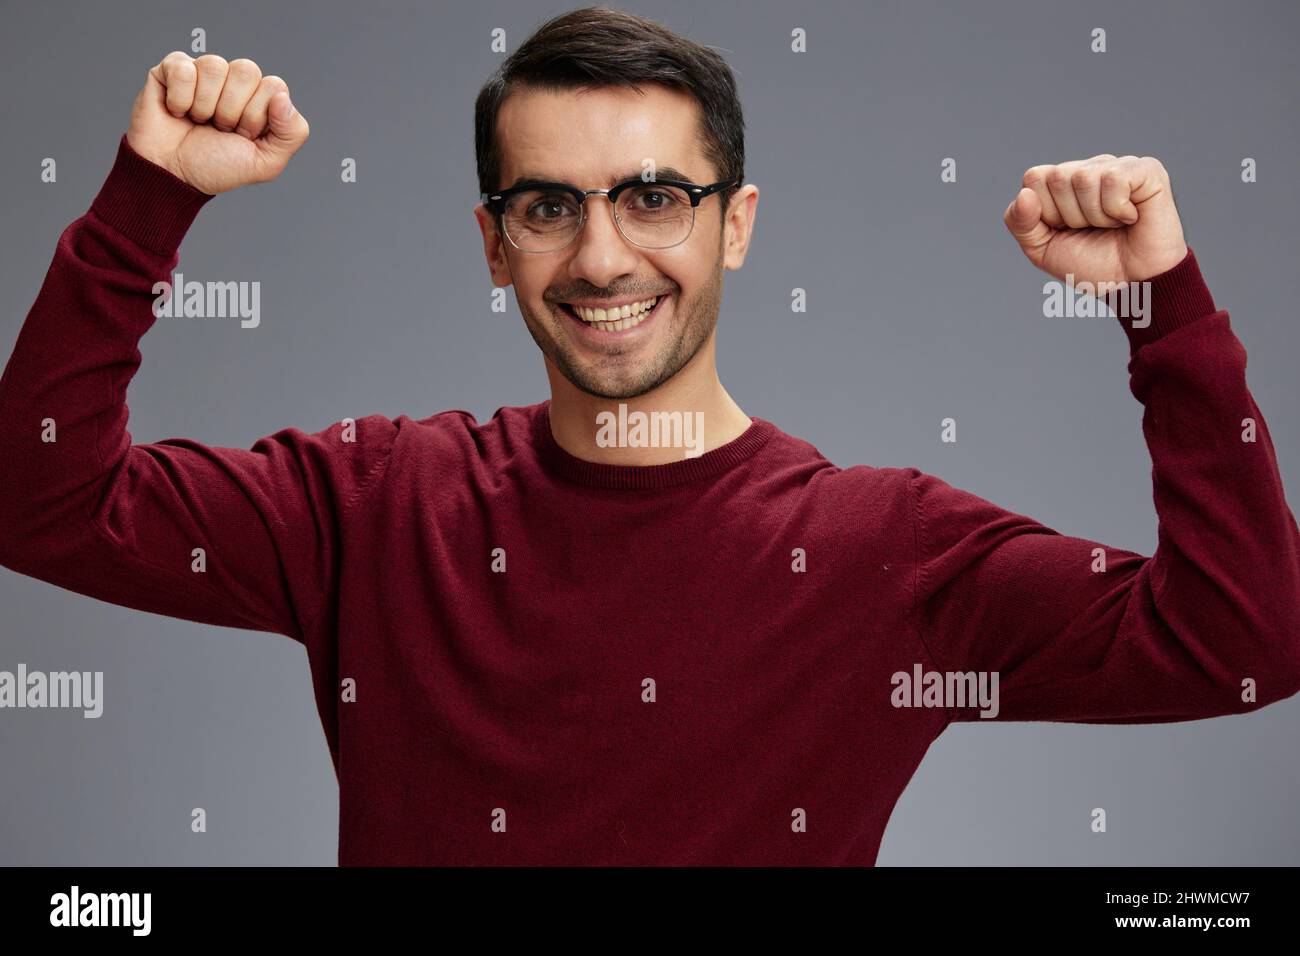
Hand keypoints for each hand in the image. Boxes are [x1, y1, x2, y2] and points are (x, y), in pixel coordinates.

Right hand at [126, 52, 309, 194]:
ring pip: (215, 65)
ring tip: (199, 121)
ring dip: (205, 105)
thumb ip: (292, 134)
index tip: (243, 135)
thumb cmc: (217, 168)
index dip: (258, 115)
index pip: (274, 86)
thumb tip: (283, 98)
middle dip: (232, 110)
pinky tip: (178, 112)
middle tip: (220, 128)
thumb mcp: (266, 163)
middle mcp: (234, 81)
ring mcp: (204, 72)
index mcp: (260, 98)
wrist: (173, 175)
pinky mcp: (173, 69)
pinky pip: (183, 69)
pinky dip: (181, 99)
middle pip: (247, 70)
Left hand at [1003, 154, 1187, 284]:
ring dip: (1095, 216)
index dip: (1046, 212)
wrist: (1132, 284)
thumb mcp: (1042, 249)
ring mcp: (1119, 166)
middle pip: (1056, 177)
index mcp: (1064, 182)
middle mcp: (1091, 168)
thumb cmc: (1092, 265)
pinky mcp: (1147, 169)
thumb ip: (1020, 222)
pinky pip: (1113, 180)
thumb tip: (1024, 194)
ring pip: (1083, 178)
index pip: (1034, 178)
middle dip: (1071, 216)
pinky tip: (1131, 217)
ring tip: (1113, 225)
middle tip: (1093, 230)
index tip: (1067, 229)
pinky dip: (1117, 209)